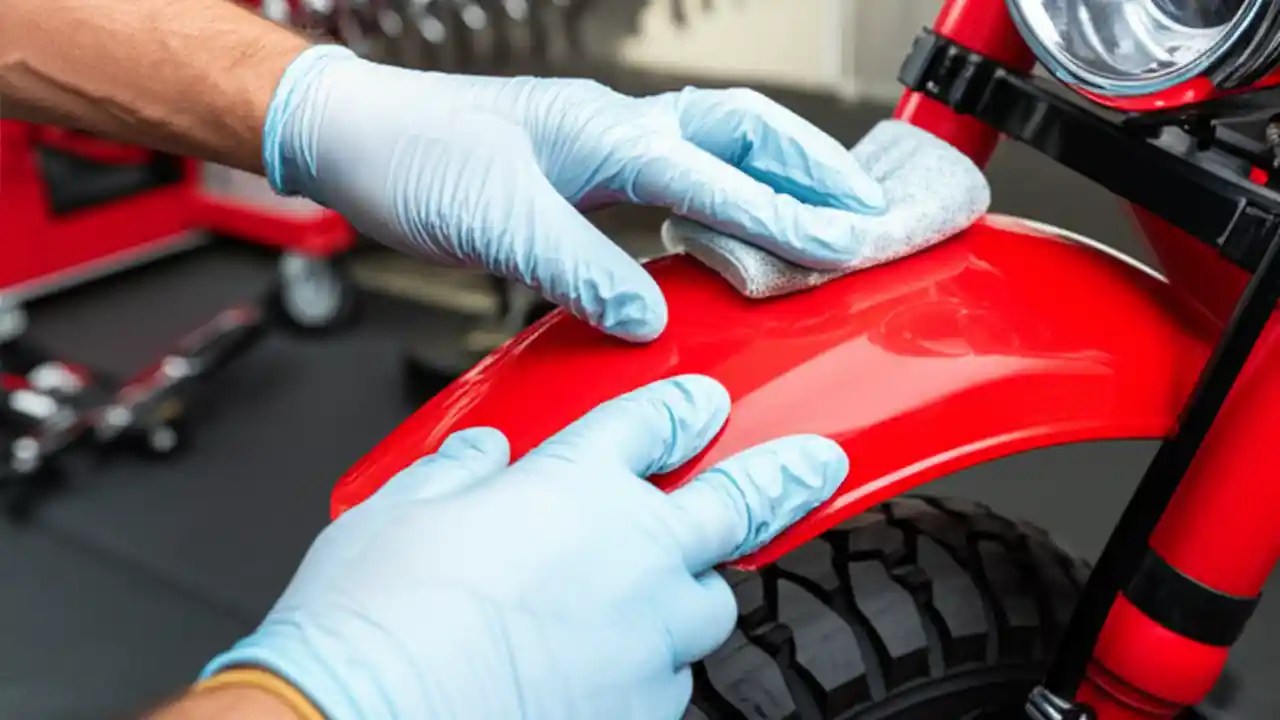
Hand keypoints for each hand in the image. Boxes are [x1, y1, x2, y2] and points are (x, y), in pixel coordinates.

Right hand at [201, 376, 847, 719]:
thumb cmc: (376, 620)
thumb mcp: (400, 509)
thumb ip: (456, 472)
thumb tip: (479, 457)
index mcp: (576, 484)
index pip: (657, 421)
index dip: (687, 405)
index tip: (704, 402)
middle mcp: (633, 554)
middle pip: (737, 503)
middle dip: (784, 477)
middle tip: (814, 464)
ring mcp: (647, 637)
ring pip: (709, 605)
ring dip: (692, 590)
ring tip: (667, 593)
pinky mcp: (640, 710)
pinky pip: (670, 680)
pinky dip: (650, 667)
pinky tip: (611, 668)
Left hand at [264, 46, 885, 340]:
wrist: (353, 133)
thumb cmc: (415, 159)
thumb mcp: (500, 223)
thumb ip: (581, 270)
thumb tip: (649, 320)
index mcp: (609, 136)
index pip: (722, 180)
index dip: (790, 218)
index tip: (849, 248)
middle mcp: (619, 128)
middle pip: (747, 134)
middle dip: (816, 169)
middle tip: (872, 208)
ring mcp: (604, 141)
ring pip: (719, 146)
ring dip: (778, 176)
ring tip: (826, 213)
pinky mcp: (583, 164)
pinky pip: (679, 173)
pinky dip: (724, 194)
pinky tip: (730, 226)